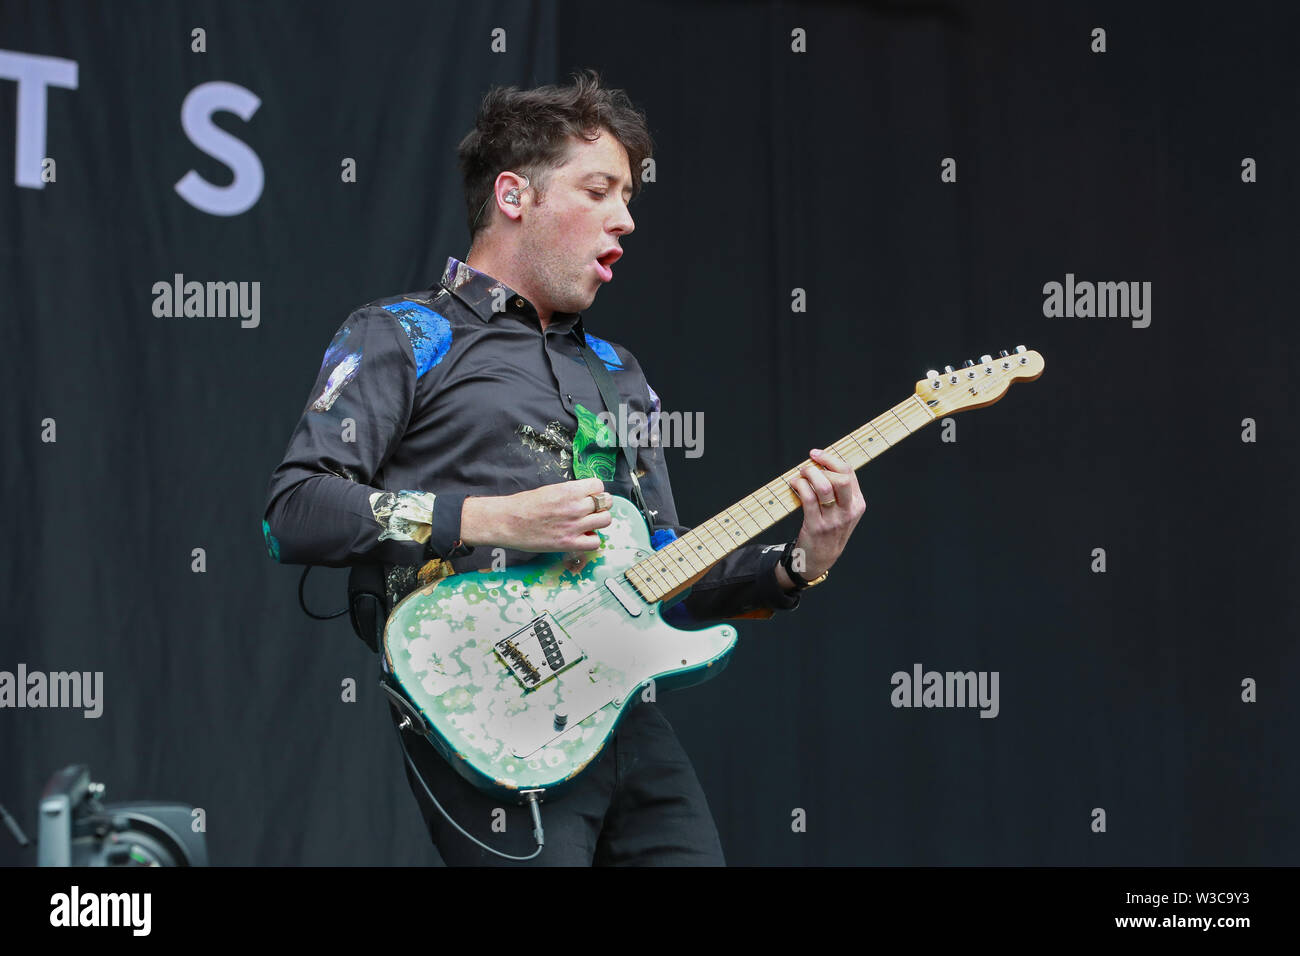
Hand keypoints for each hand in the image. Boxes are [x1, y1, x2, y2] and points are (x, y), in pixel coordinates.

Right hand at [460, 478, 613, 552]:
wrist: (506, 521)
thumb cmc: (524, 504)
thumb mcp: (550, 490)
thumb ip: (570, 492)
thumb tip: (585, 496)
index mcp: (569, 490)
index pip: (599, 485)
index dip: (595, 491)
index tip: (589, 496)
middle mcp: (575, 507)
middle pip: (607, 502)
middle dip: (600, 505)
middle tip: (590, 510)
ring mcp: (574, 526)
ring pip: (605, 520)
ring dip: (598, 521)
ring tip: (587, 523)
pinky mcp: (569, 543)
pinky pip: (596, 542)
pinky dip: (592, 540)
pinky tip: (582, 537)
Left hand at [778, 448, 865, 585]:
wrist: (821, 558)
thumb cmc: (829, 529)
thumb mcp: (843, 511)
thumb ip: (839, 491)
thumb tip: (820, 463)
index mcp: (857, 504)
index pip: (849, 473)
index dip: (831, 459)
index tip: (816, 454)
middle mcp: (848, 512)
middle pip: (842, 478)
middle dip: (822, 466)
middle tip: (808, 467)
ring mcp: (833, 520)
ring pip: (824, 487)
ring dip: (809, 475)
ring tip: (800, 475)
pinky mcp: (816, 526)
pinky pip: (808, 499)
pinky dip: (800, 486)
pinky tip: (794, 484)